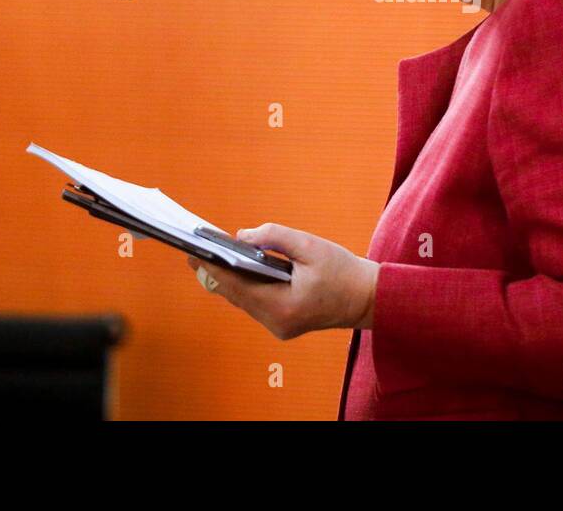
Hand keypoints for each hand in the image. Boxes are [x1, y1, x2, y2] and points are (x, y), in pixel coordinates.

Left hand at [186, 223, 379, 339]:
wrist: (369, 298)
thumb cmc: (343, 270)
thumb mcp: (310, 246)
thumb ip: (275, 237)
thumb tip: (241, 237)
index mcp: (284, 306)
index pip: (237, 286)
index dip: (213, 268)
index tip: (193, 253)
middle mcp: (277, 322)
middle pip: (236, 296)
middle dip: (215, 273)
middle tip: (193, 252)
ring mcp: (279, 327)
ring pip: (244, 301)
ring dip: (228, 280)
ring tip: (208, 258)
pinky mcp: (283, 324)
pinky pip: (255, 304)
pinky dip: (244, 286)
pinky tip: (234, 271)